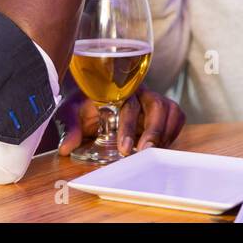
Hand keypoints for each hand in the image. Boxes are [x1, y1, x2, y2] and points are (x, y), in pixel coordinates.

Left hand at [56, 87, 185, 156]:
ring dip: (164, 133)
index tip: (124, 148)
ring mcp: (153, 99)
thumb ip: (69, 128)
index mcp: (117, 90)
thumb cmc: (85, 106)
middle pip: (155, 105)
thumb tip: (66, 148)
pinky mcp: (164, 110)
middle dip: (152, 131)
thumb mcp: (72, 113)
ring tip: (154, 153)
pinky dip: (172, 132)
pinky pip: (176, 116)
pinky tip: (160, 146)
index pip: (128, 104)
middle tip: (144, 151)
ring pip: (170, 110)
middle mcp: (139, 91)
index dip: (128, 126)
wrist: (94, 103)